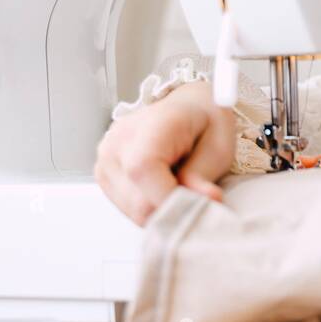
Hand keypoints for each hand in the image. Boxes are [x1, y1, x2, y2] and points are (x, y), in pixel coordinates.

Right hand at [94, 81, 234, 225]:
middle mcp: (118, 142)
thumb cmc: (203, 124)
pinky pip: (127, 209)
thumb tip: (205, 201)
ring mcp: (106, 160)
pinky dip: (149, 207)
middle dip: (172, 210)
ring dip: (160, 210)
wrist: (187, 109)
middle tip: (194, 196)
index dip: (170, 199)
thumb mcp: (217, 146)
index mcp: (149, 126)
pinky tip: (162, 188)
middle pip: (138, 201)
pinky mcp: (103, 175)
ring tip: (177, 186)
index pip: (144, 171)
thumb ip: (204, 175)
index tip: (197, 206)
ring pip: (132, 212)